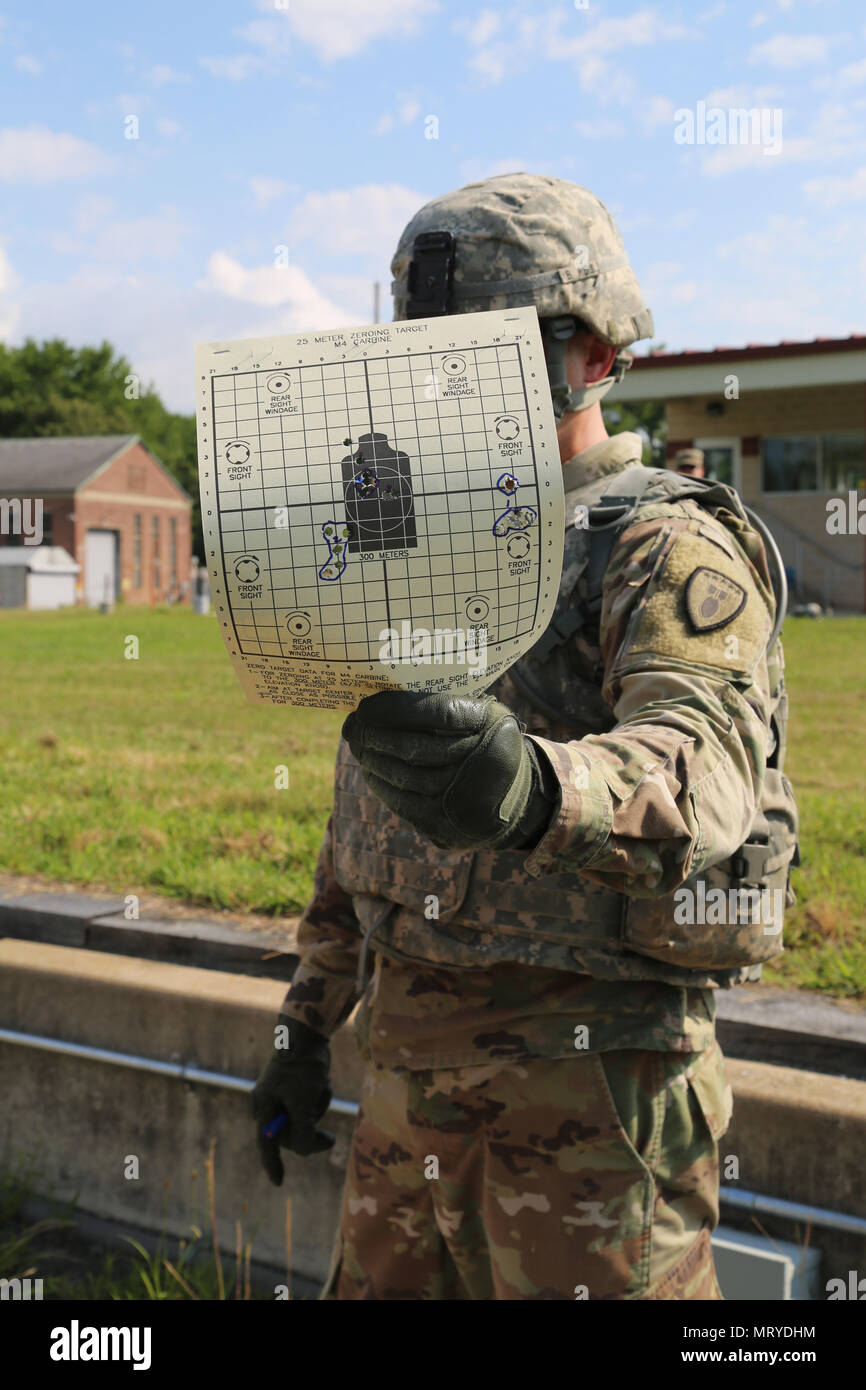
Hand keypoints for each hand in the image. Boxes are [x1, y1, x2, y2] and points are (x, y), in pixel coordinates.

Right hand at [252, 1018, 333, 1185]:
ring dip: (318, 1107)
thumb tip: (307, 1151)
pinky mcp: (296, 1086)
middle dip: (311, 1128)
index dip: (272, 1164)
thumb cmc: (302, 1068)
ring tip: (322, 1088)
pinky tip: (323, 1082)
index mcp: (263, 1107)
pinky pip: (310, 1103)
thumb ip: (303, 1133)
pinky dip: (320, 1096)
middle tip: (329, 1139)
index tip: (279, 1183)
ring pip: (304, 1117)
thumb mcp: (303, 1105)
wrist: (308, 1033)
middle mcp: (269, 1102)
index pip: (266, 1144)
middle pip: (291, 1133)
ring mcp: (282, 1094)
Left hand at [341, 690, 557, 851]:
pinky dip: (381, 785)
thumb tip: (381, 700)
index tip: (364, 705)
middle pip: (415, 748)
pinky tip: (370, 770)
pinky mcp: (450, 826)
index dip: (395, 709)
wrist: (515, 797)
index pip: (437, 713)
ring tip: (357, 745)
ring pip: (404, 777)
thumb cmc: (485, 743)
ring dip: (372, 759)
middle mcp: (483, 764)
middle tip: (351, 725)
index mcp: (491, 726)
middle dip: (374, 735)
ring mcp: (466, 799)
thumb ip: (444, 703)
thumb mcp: (482, 714)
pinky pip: (404, 804)